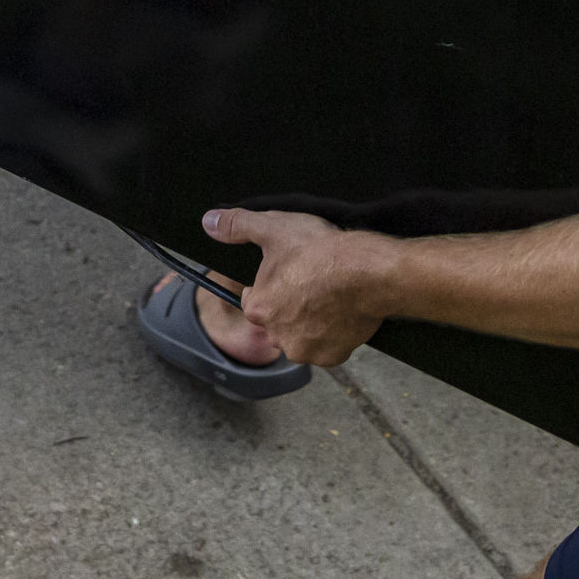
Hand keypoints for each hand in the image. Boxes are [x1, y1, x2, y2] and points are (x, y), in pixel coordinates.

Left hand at [205, 206, 394, 367]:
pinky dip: (333, 335)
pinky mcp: (332, 357)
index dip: (271, 285)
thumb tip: (208, 222)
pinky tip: (341, 312)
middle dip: (290, 307)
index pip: (254, 300)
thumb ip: (238, 225)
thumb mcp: (275, 228)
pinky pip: (328, 348)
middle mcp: (277, 336)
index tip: (290, 273)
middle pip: (278, 321)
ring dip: (311, 323)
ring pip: (302, 336)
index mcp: (258, 309)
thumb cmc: (322, 251)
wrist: (369, 272)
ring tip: (328, 297)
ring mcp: (306, 350)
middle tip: (311, 284)